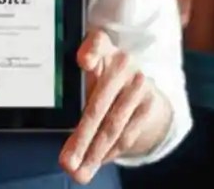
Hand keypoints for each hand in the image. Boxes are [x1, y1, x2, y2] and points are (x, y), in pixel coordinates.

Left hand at [61, 30, 171, 184]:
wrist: (143, 83)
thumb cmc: (104, 78)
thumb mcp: (92, 74)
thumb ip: (76, 96)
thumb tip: (63, 141)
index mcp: (101, 47)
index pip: (96, 43)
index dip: (91, 52)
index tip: (84, 62)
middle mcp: (122, 62)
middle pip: (98, 106)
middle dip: (81, 139)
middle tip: (66, 162)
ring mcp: (139, 83)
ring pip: (112, 126)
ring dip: (94, 153)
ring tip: (80, 171)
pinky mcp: (150, 103)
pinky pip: (127, 134)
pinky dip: (110, 151)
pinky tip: (98, 161)